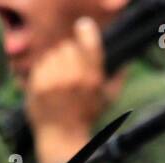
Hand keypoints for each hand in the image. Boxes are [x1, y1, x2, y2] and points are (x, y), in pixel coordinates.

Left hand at [25, 17, 106, 140]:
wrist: (62, 135)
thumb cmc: (86, 116)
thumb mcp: (107, 99)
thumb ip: (117, 78)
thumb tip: (126, 63)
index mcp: (93, 78)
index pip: (89, 43)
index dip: (86, 32)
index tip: (84, 26)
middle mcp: (74, 76)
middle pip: (67, 46)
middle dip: (68, 54)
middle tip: (70, 68)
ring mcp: (55, 80)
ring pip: (52, 54)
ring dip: (54, 62)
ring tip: (59, 79)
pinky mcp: (38, 83)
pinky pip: (40, 64)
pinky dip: (43, 71)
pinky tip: (49, 84)